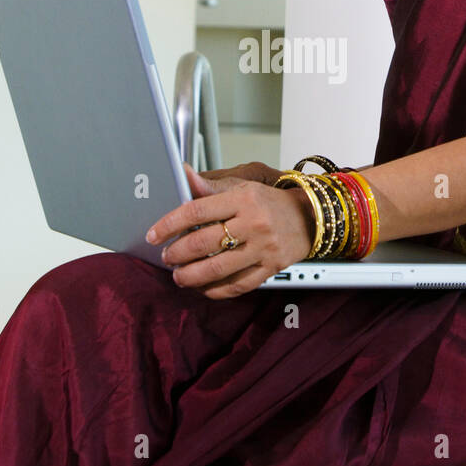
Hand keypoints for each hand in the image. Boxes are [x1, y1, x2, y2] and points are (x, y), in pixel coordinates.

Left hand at [146, 162, 312, 298]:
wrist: (310, 217)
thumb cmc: (271, 202)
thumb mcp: (242, 187)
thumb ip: (210, 187)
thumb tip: (184, 175)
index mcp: (243, 199)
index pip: (197, 211)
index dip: (170, 224)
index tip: (155, 235)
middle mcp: (254, 223)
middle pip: (204, 242)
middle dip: (177, 253)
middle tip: (166, 257)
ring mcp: (263, 248)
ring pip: (218, 268)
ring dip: (191, 276)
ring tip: (179, 276)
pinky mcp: (271, 268)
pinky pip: (238, 285)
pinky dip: (216, 290)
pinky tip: (203, 288)